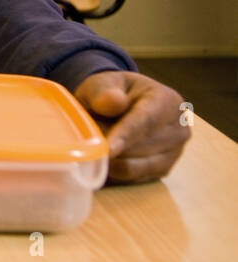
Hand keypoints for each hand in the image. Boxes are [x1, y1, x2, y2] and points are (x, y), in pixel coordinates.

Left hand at [74, 69, 190, 183]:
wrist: (121, 104)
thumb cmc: (110, 91)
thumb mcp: (102, 83)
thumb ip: (105, 91)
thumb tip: (115, 102)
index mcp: (168, 101)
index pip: (146, 121)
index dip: (125, 136)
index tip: (108, 150)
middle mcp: (179, 129)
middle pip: (140, 147)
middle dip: (107, 145)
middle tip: (83, 136)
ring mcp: (174, 153)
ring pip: (135, 166)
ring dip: (108, 159)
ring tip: (93, 143)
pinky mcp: (162, 170)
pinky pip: (132, 178)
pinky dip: (112, 171)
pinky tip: (101, 158)